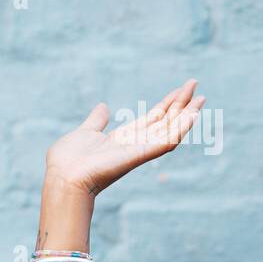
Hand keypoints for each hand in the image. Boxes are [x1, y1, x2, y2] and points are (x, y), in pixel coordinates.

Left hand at [43, 78, 205, 196]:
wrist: (62, 177)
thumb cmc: (68, 160)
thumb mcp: (85, 133)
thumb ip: (96, 121)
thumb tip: (103, 107)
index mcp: (123, 138)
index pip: (151, 118)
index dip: (166, 104)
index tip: (180, 89)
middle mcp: (134, 144)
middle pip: (163, 121)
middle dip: (180, 105)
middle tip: (195, 84)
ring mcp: (138, 150)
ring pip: (169, 130)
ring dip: (185, 115)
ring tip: (200, 98)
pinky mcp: (139, 155)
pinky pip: (164, 143)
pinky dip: (179, 130)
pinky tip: (192, 116)